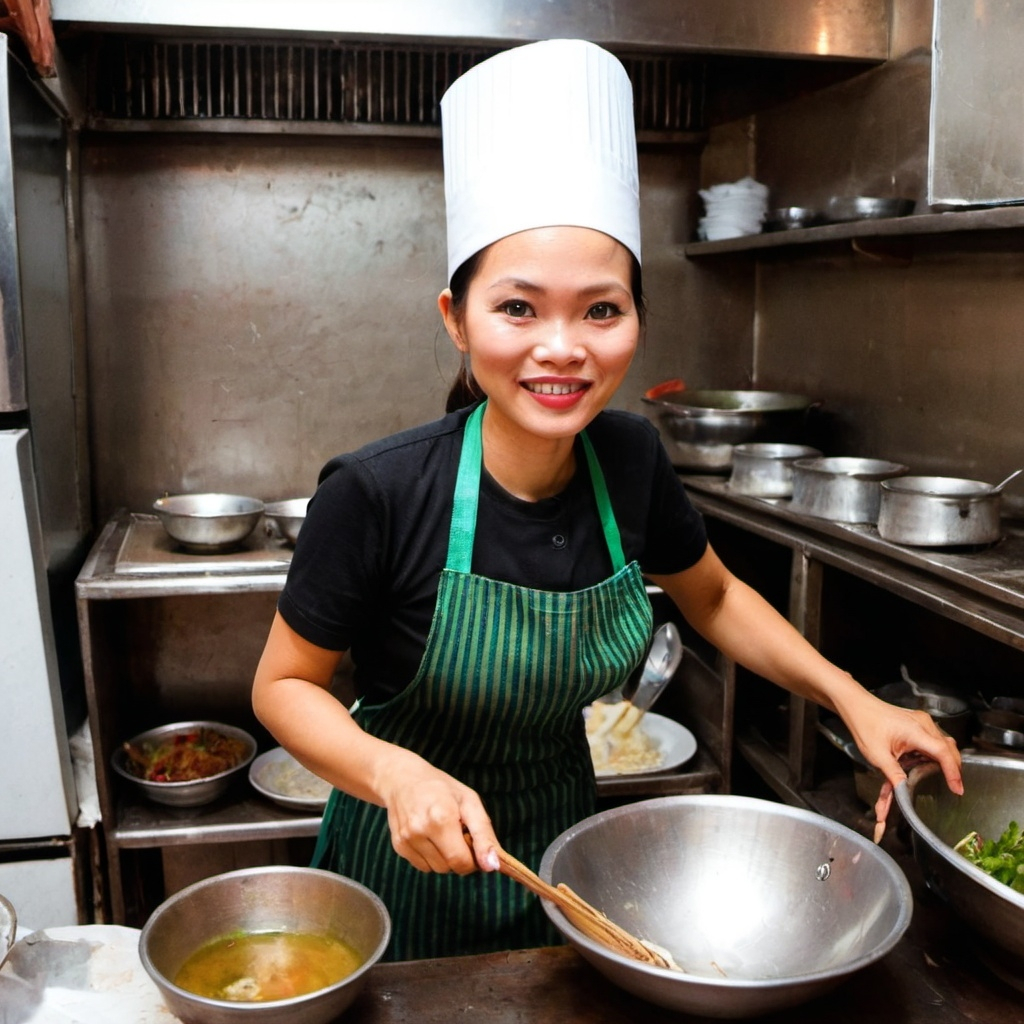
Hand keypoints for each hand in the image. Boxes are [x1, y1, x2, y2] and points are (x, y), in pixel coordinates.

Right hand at [377, 752, 501, 873]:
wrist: (403, 778)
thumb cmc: (442, 788)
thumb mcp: (470, 802)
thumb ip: (485, 836)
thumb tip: (493, 866)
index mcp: (442, 818)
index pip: (462, 862)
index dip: (473, 859)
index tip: (472, 842)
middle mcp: (420, 830)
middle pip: (449, 868)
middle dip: (458, 856)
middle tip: (457, 833)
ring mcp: (406, 839)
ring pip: (435, 869)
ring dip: (444, 858)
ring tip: (442, 832)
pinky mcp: (398, 845)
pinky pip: (422, 866)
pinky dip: (429, 856)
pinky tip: (428, 836)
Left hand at [839, 692, 962, 842]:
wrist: (856, 705)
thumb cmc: (864, 725)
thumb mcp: (877, 755)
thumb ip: (893, 775)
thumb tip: (903, 793)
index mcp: (916, 731)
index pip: (943, 753)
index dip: (953, 772)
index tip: (957, 788)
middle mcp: (923, 724)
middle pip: (948, 749)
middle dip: (953, 768)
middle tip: (953, 786)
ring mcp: (921, 722)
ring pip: (943, 744)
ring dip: (945, 761)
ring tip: (945, 778)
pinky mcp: (917, 723)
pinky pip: (934, 739)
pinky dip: (936, 753)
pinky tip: (929, 764)